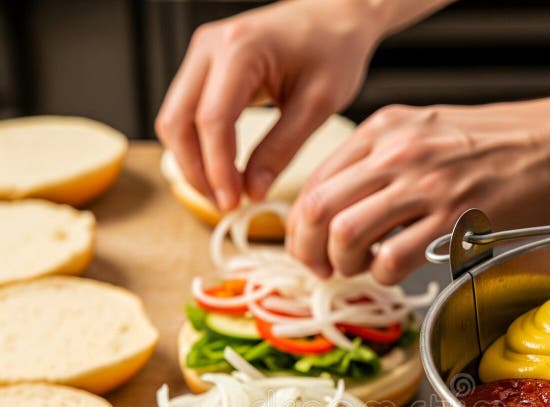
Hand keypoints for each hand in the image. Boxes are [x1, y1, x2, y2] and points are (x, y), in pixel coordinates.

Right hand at [155, 0, 378, 210]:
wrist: (335, 17)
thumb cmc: (334, 51)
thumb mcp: (318, 105)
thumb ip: (282, 149)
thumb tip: (253, 192)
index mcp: (240, 49)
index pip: (212, 121)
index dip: (217, 169)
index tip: (234, 203)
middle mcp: (209, 46)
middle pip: (177, 122)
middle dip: (196, 171)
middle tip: (226, 206)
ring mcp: (202, 55)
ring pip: (175, 120)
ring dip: (193, 162)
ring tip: (226, 194)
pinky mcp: (206, 68)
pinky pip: (187, 114)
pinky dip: (198, 147)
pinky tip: (223, 172)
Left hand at [286, 99, 549, 283]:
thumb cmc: (502, 145)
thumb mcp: (429, 133)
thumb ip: (383, 163)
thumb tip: (346, 209)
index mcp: (385, 129)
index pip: (316, 181)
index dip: (301, 224)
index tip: (311, 246)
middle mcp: (396, 151)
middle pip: (318, 207)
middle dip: (308, 250)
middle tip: (322, 269)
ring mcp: (424, 183)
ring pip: (345, 233)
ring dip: (344, 264)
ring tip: (362, 270)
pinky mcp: (453, 218)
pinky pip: (392, 258)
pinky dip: (384, 276)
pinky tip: (397, 273)